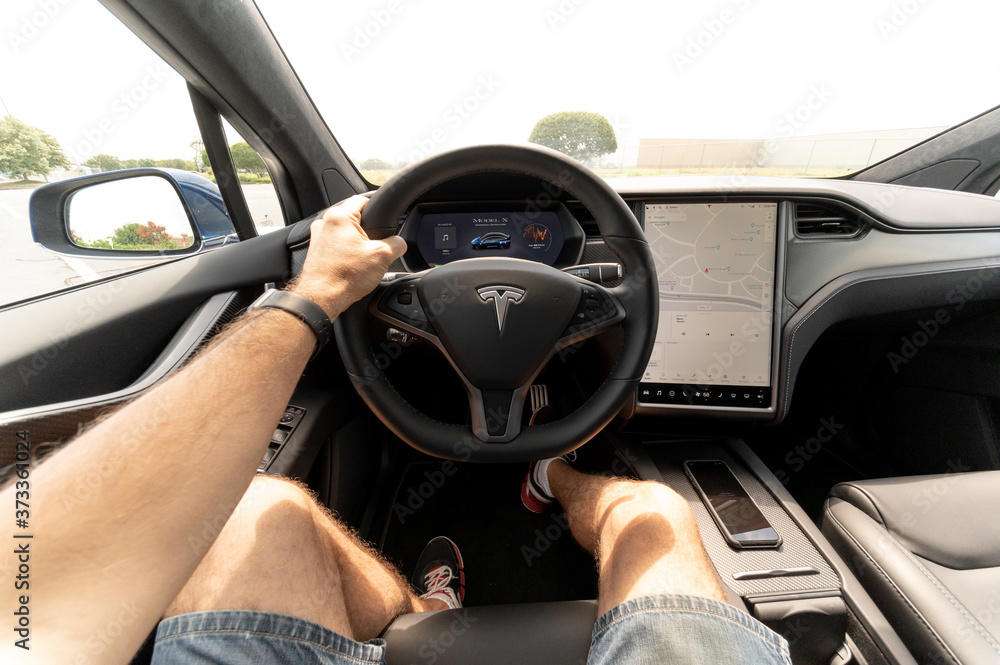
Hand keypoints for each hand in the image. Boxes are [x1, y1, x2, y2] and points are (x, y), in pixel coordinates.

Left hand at [290, 195, 406, 318]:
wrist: (322, 298)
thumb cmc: (344, 277)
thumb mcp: (382, 256)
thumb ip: (397, 243)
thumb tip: (400, 243)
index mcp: (339, 216)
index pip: (364, 200)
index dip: (378, 209)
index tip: (385, 221)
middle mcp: (324, 223)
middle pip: (354, 217)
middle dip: (368, 230)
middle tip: (376, 246)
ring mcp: (318, 237)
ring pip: (345, 232)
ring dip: (357, 243)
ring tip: (364, 260)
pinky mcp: (316, 251)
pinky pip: (336, 245)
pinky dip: (346, 253)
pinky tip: (353, 267)